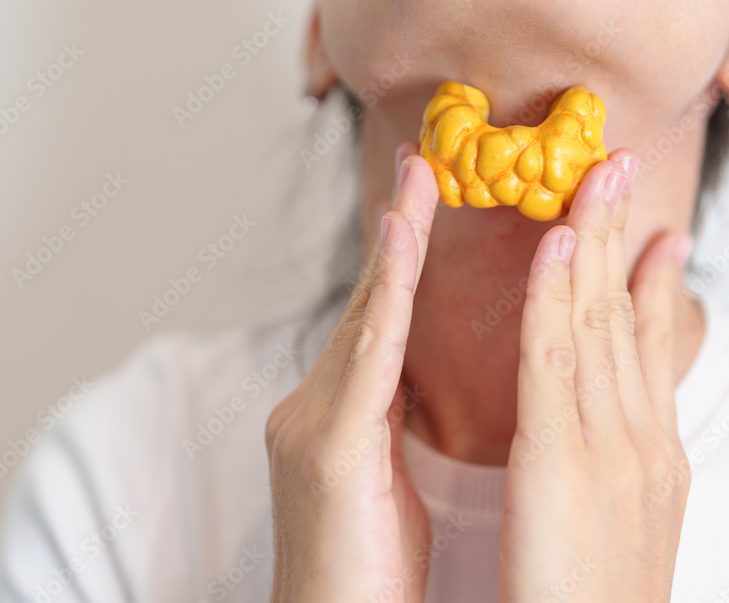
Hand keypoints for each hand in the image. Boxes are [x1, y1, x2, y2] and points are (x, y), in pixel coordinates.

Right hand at [265, 144, 438, 602]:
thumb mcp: (384, 483)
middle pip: (362, 307)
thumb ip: (388, 425)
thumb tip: (411, 385)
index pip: (370, 327)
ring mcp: (311, 426)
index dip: (394, 266)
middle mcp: (310, 410)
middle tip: (418, 167)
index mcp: (331, 419)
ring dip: (392, 247)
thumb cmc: (365, 574)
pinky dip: (384, 297)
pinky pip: (367, 358)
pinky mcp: (327, 449)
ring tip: (416, 184)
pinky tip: (400, 247)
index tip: (416, 207)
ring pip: (362, 319)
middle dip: (393, 235)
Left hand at [499, 151, 692, 601]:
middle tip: (622, 170)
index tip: (652, 234)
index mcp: (651, 457)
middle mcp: (642, 441)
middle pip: (629, 319)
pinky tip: (557, 245)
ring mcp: (613, 446)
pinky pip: (558, 358)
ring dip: (596, 243)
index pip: (647, 351)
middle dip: (625, 239)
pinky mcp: (567, 459)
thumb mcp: (616, 524)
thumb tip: (599, 427)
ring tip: (595, 178)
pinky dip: (559, 295)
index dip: (649, 285)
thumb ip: (610, 466)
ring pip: (600, 323)